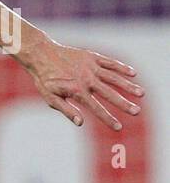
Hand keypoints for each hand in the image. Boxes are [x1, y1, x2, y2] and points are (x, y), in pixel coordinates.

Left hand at [19, 37, 143, 129]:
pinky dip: (122, 67)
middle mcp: (87, 79)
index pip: (96, 109)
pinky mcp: (92, 57)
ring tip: (141, 93)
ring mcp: (91, 67)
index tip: (118, 127)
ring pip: (114, 77)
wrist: (41, 54)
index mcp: (77, 91)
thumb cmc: (45, 79)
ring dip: (128, 86)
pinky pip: (110, 63)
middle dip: (124, 104)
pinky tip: (133, 73)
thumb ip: (66, 110)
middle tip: (136, 112)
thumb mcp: (51, 97)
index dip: (108, 119)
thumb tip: (80, 123)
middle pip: (109, 94)